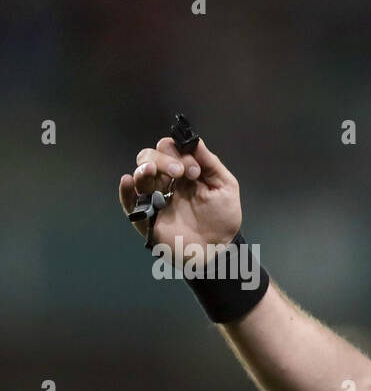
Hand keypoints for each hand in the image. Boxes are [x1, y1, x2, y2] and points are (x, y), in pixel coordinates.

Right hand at [118, 135, 241, 253]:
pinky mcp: (147, 218)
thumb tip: (195, 141)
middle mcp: (165, 182)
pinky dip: (125, 191)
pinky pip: (129, 203)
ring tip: (153, 172)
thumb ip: (211, 163)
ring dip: (145, 168)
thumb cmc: (223, 218)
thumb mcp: (225, 186)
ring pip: (139, 175)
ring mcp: (154, 199)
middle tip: (180, 173)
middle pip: (149, 157)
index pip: (170, 150)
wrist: (219, 249)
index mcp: (183, 174)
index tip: (195, 170)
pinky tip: (128, 181)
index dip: (179, 153)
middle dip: (162, 159)